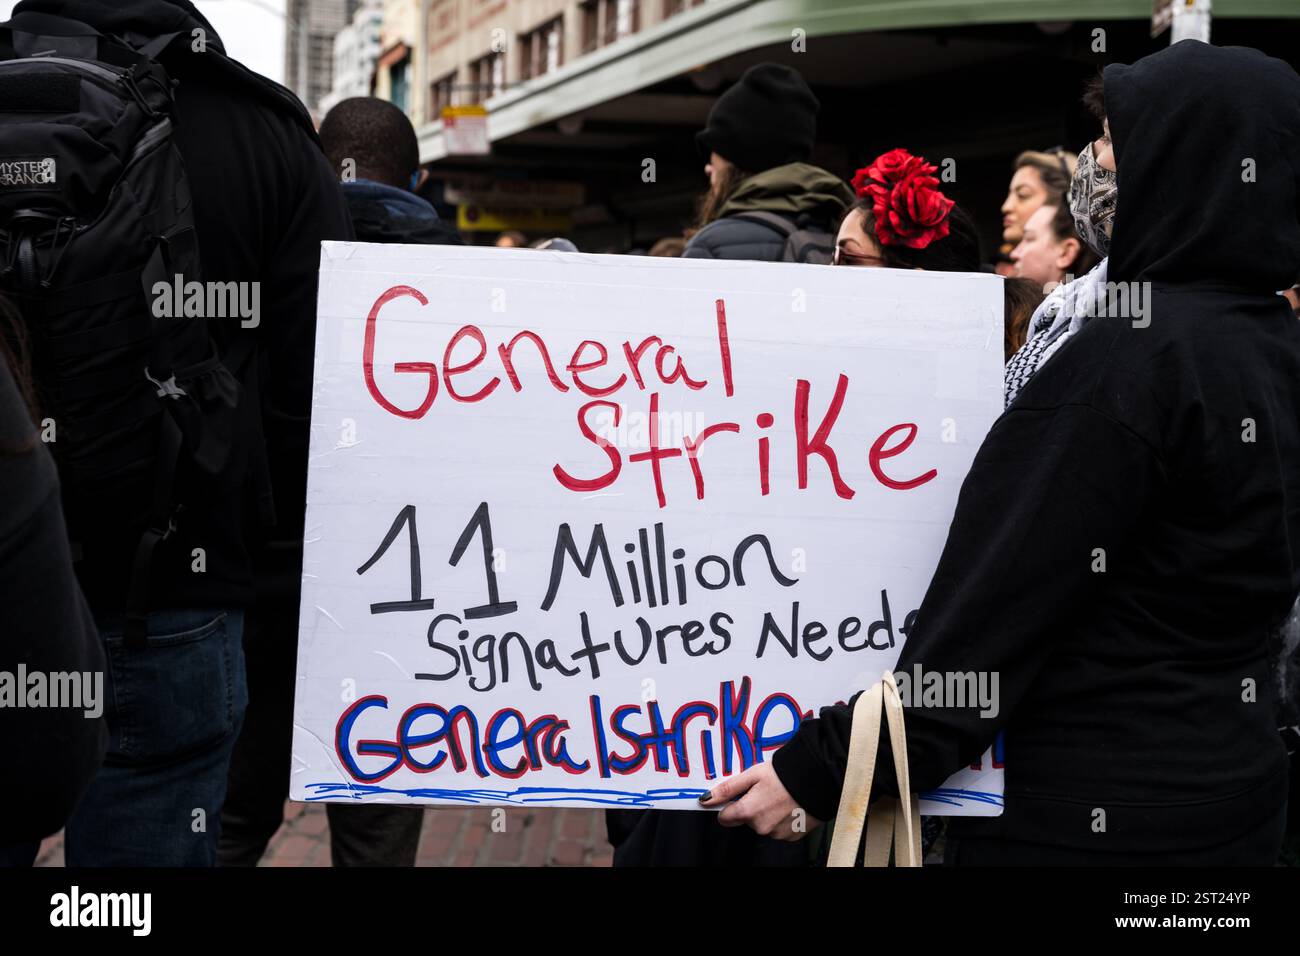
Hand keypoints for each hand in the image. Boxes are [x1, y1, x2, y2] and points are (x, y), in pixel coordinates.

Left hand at [698, 762, 821, 840]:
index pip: (724, 818)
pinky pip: (778, 829)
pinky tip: (789, 805)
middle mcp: (761, 828)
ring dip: (767, 813)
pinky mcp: (791, 837)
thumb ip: (728, 789)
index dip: (730, 805)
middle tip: (765, 790)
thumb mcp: (752, 775)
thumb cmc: (785, 774)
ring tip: (780, 796)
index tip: (740, 795)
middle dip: (751, 807)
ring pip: (763, 825)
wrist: (818, 780)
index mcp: (748, 812)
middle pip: (746, 820)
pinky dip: (781, 819)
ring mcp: (777, 834)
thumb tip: (705, 800)